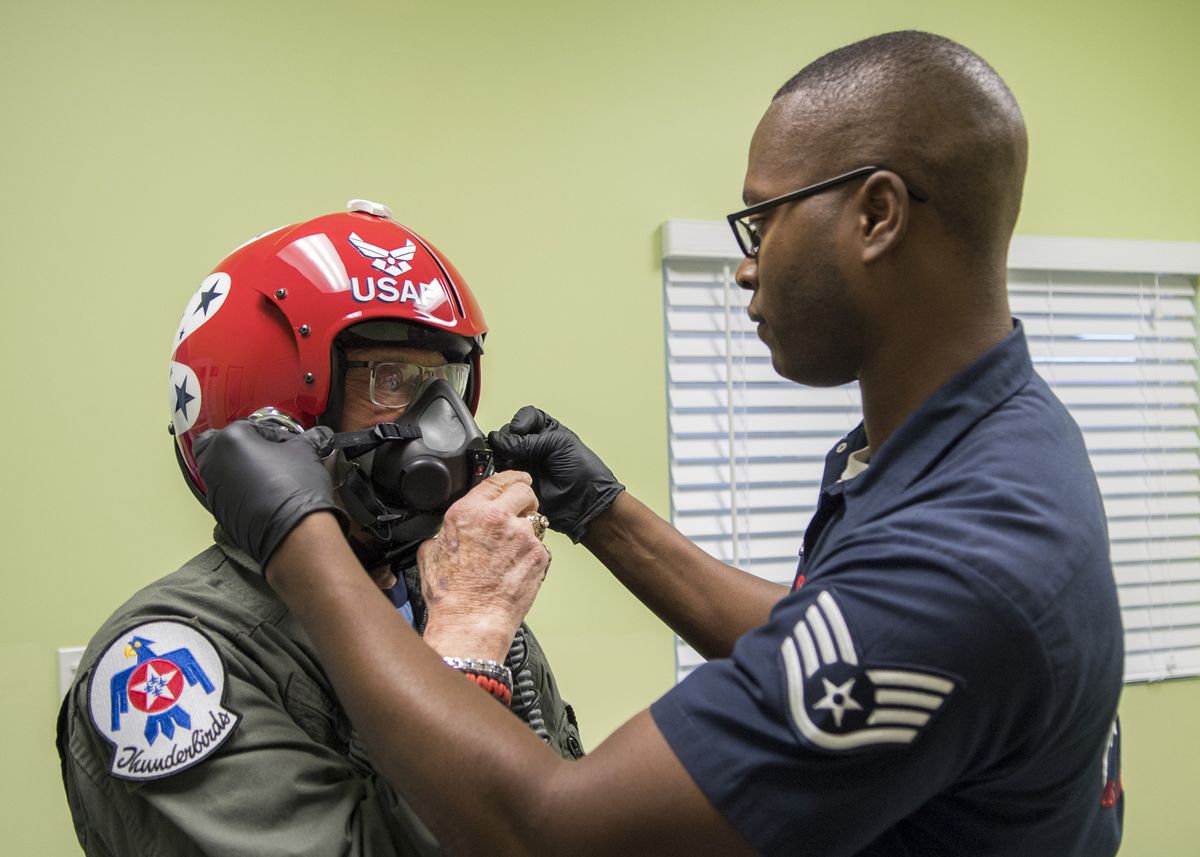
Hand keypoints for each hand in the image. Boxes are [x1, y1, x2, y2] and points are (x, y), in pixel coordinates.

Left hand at [194, 421, 344, 569]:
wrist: (293, 534)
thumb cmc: (295, 488)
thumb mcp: (306, 452)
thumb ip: (308, 438)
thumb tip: (319, 435)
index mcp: (231, 438)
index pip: (256, 427)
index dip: (277, 435)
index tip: (290, 446)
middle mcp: (214, 461)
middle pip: (226, 443)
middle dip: (246, 446)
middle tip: (269, 455)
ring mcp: (213, 487)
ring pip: (222, 467)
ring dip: (241, 468)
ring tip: (269, 477)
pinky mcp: (218, 510)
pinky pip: (226, 490)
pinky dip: (241, 489)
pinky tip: (264, 496)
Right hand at [417, 471, 549, 660]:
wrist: (471, 622)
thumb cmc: (452, 595)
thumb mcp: (431, 553)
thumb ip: (444, 532)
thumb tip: (446, 531)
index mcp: (469, 512)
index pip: (498, 479)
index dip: (511, 477)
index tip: (517, 478)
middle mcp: (498, 518)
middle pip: (524, 490)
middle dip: (524, 498)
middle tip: (521, 509)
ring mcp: (523, 536)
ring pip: (536, 518)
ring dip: (528, 527)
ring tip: (513, 548)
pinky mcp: (539, 555)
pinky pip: (541, 545)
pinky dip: (533, 553)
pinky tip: (517, 567)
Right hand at [488, 406, 623, 542]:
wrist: (584, 500)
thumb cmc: (582, 470)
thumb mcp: (557, 445)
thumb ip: (528, 441)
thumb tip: (499, 440)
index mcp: (547, 430)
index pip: (526, 417)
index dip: (520, 421)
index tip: (519, 430)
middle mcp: (534, 444)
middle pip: (510, 433)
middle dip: (508, 438)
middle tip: (511, 448)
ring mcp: (525, 462)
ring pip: (503, 452)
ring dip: (502, 454)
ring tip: (508, 460)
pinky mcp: (518, 479)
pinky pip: (502, 471)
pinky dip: (500, 470)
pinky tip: (507, 472)